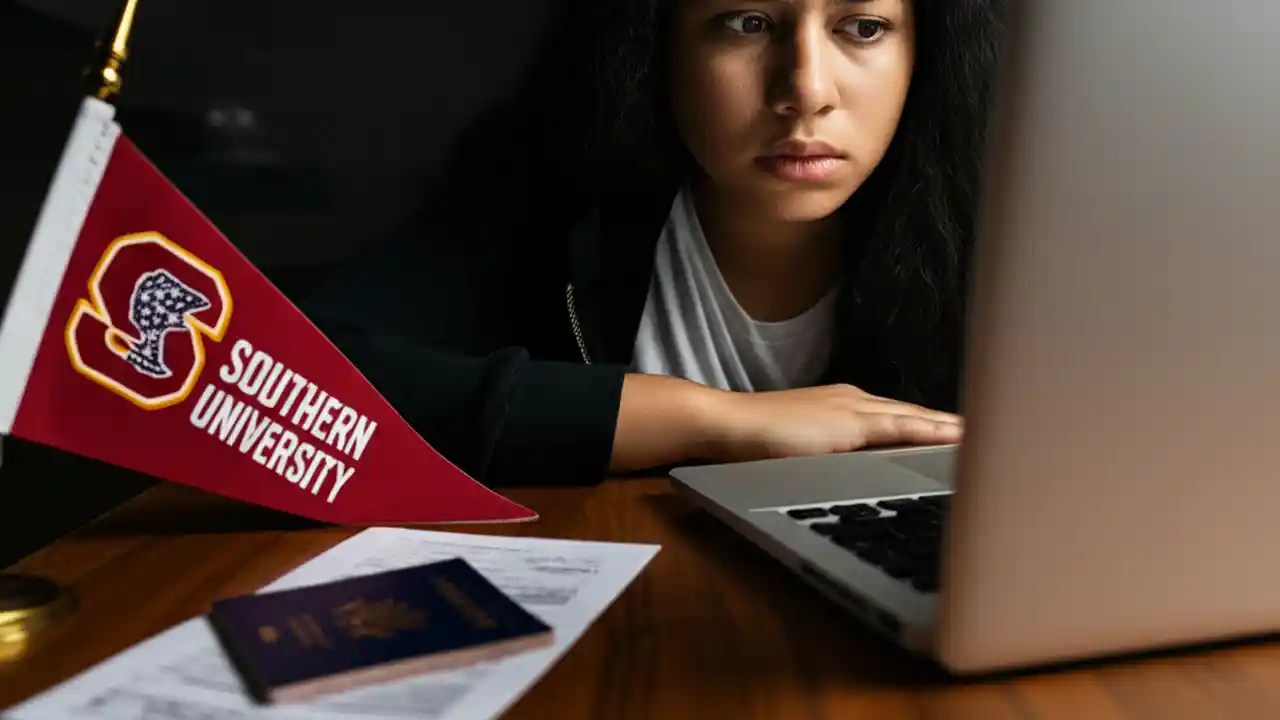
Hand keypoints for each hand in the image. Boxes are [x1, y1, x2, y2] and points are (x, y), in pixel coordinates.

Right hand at [697, 383, 962, 463]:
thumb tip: (850, 471)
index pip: (900, 416)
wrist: (726, 426)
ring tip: (987, 436)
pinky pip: (902, 427)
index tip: (962, 433)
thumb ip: (830, 453)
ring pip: (916, 417)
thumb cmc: (752, 442)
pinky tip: (957, 438)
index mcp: (845, 405)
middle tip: (995, 428)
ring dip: (951, 427)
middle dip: (952, 424)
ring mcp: (853, 407)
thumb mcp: (801, 447)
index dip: (933, 425)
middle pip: (915, 413)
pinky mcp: (849, 422)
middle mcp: (854, 400)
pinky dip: (932, 431)